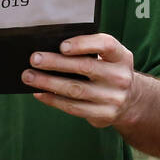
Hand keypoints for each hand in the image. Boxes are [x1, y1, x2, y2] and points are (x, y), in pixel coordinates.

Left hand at [22, 33, 143, 128]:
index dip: (83, 44)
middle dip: (56, 63)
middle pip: (86, 67)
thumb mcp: (109, 57)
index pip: (105, 45)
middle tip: (34, 59)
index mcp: (121, 56)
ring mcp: (113, 98)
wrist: (130, 101)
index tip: (62, 46)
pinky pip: (74, 108)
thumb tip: (51, 49)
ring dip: (48, 83)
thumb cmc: (109, 70)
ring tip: (29, 76)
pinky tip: (39, 93)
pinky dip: (53, 100)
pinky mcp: (104, 115)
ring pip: (76, 90)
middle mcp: (121, 77)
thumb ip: (89, 51)